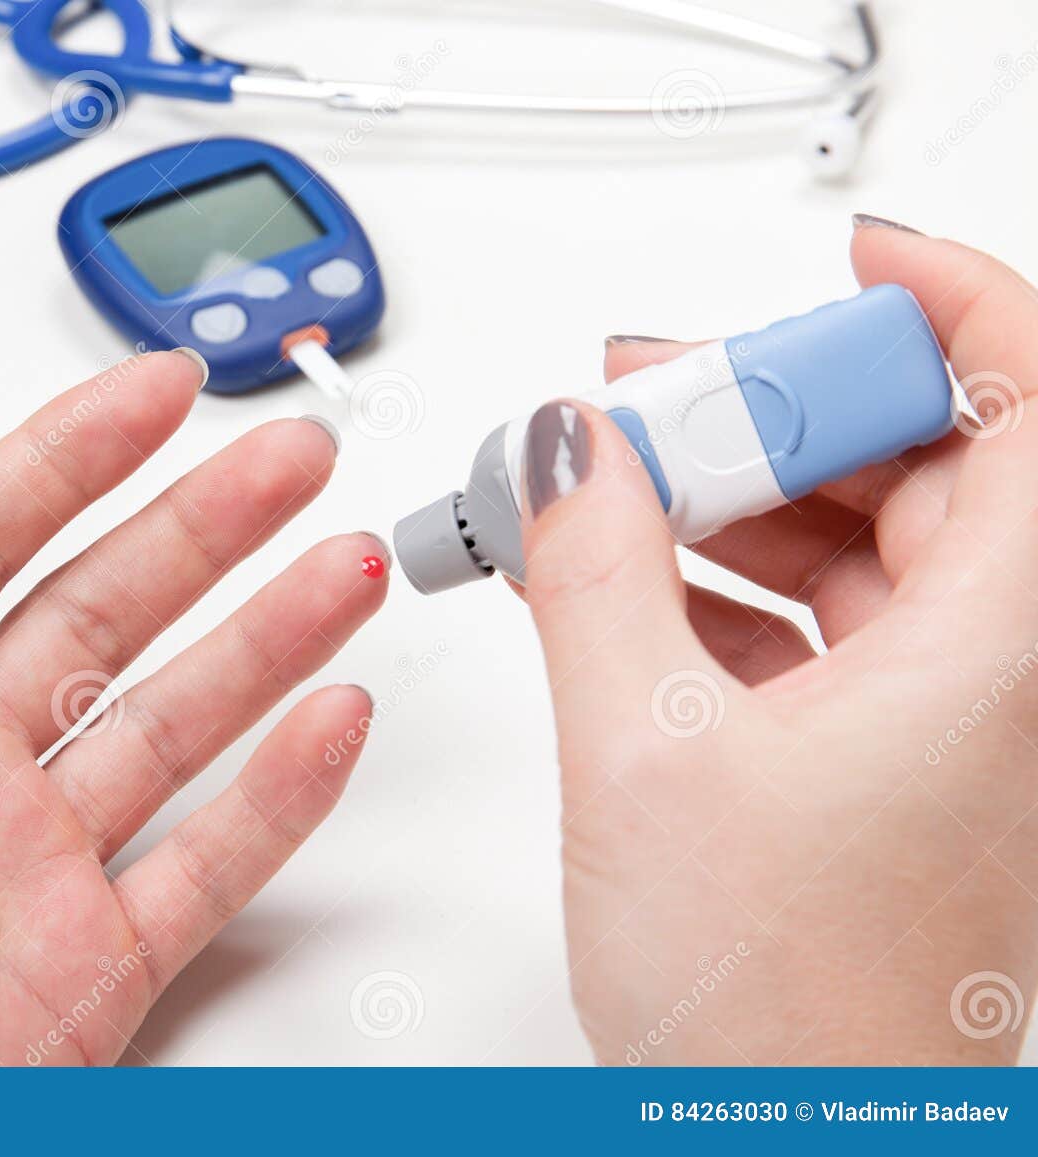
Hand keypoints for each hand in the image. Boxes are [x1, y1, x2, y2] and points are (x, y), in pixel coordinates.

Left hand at [0, 350, 385, 1065]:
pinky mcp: (89, 962)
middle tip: (288, 458)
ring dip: (270, 633)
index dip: (78, 451)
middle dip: (209, 520)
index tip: (157, 391)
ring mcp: (33, 861)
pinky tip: (332, 720)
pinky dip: (284, 794)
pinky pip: (212, 861)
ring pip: (179, 715)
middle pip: (110, 604)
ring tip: (344, 563)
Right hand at [519, 221, 1037, 1064]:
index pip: (1030, 402)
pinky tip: (649, 590)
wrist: (814, 1153)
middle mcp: (1009, 678)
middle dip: (786, 409)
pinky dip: (748, 591)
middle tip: (657, 403)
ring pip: (881, 545)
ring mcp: (966, 727)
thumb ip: (594, 576)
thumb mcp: (641, 761)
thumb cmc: (788, 1022)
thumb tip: (569, 454)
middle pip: (936, 462)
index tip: (846, 267)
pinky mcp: (909, 769)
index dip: (948, 303)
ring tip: (621, 494)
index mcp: (998, 651)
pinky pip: (847, 628)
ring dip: (751, 504)